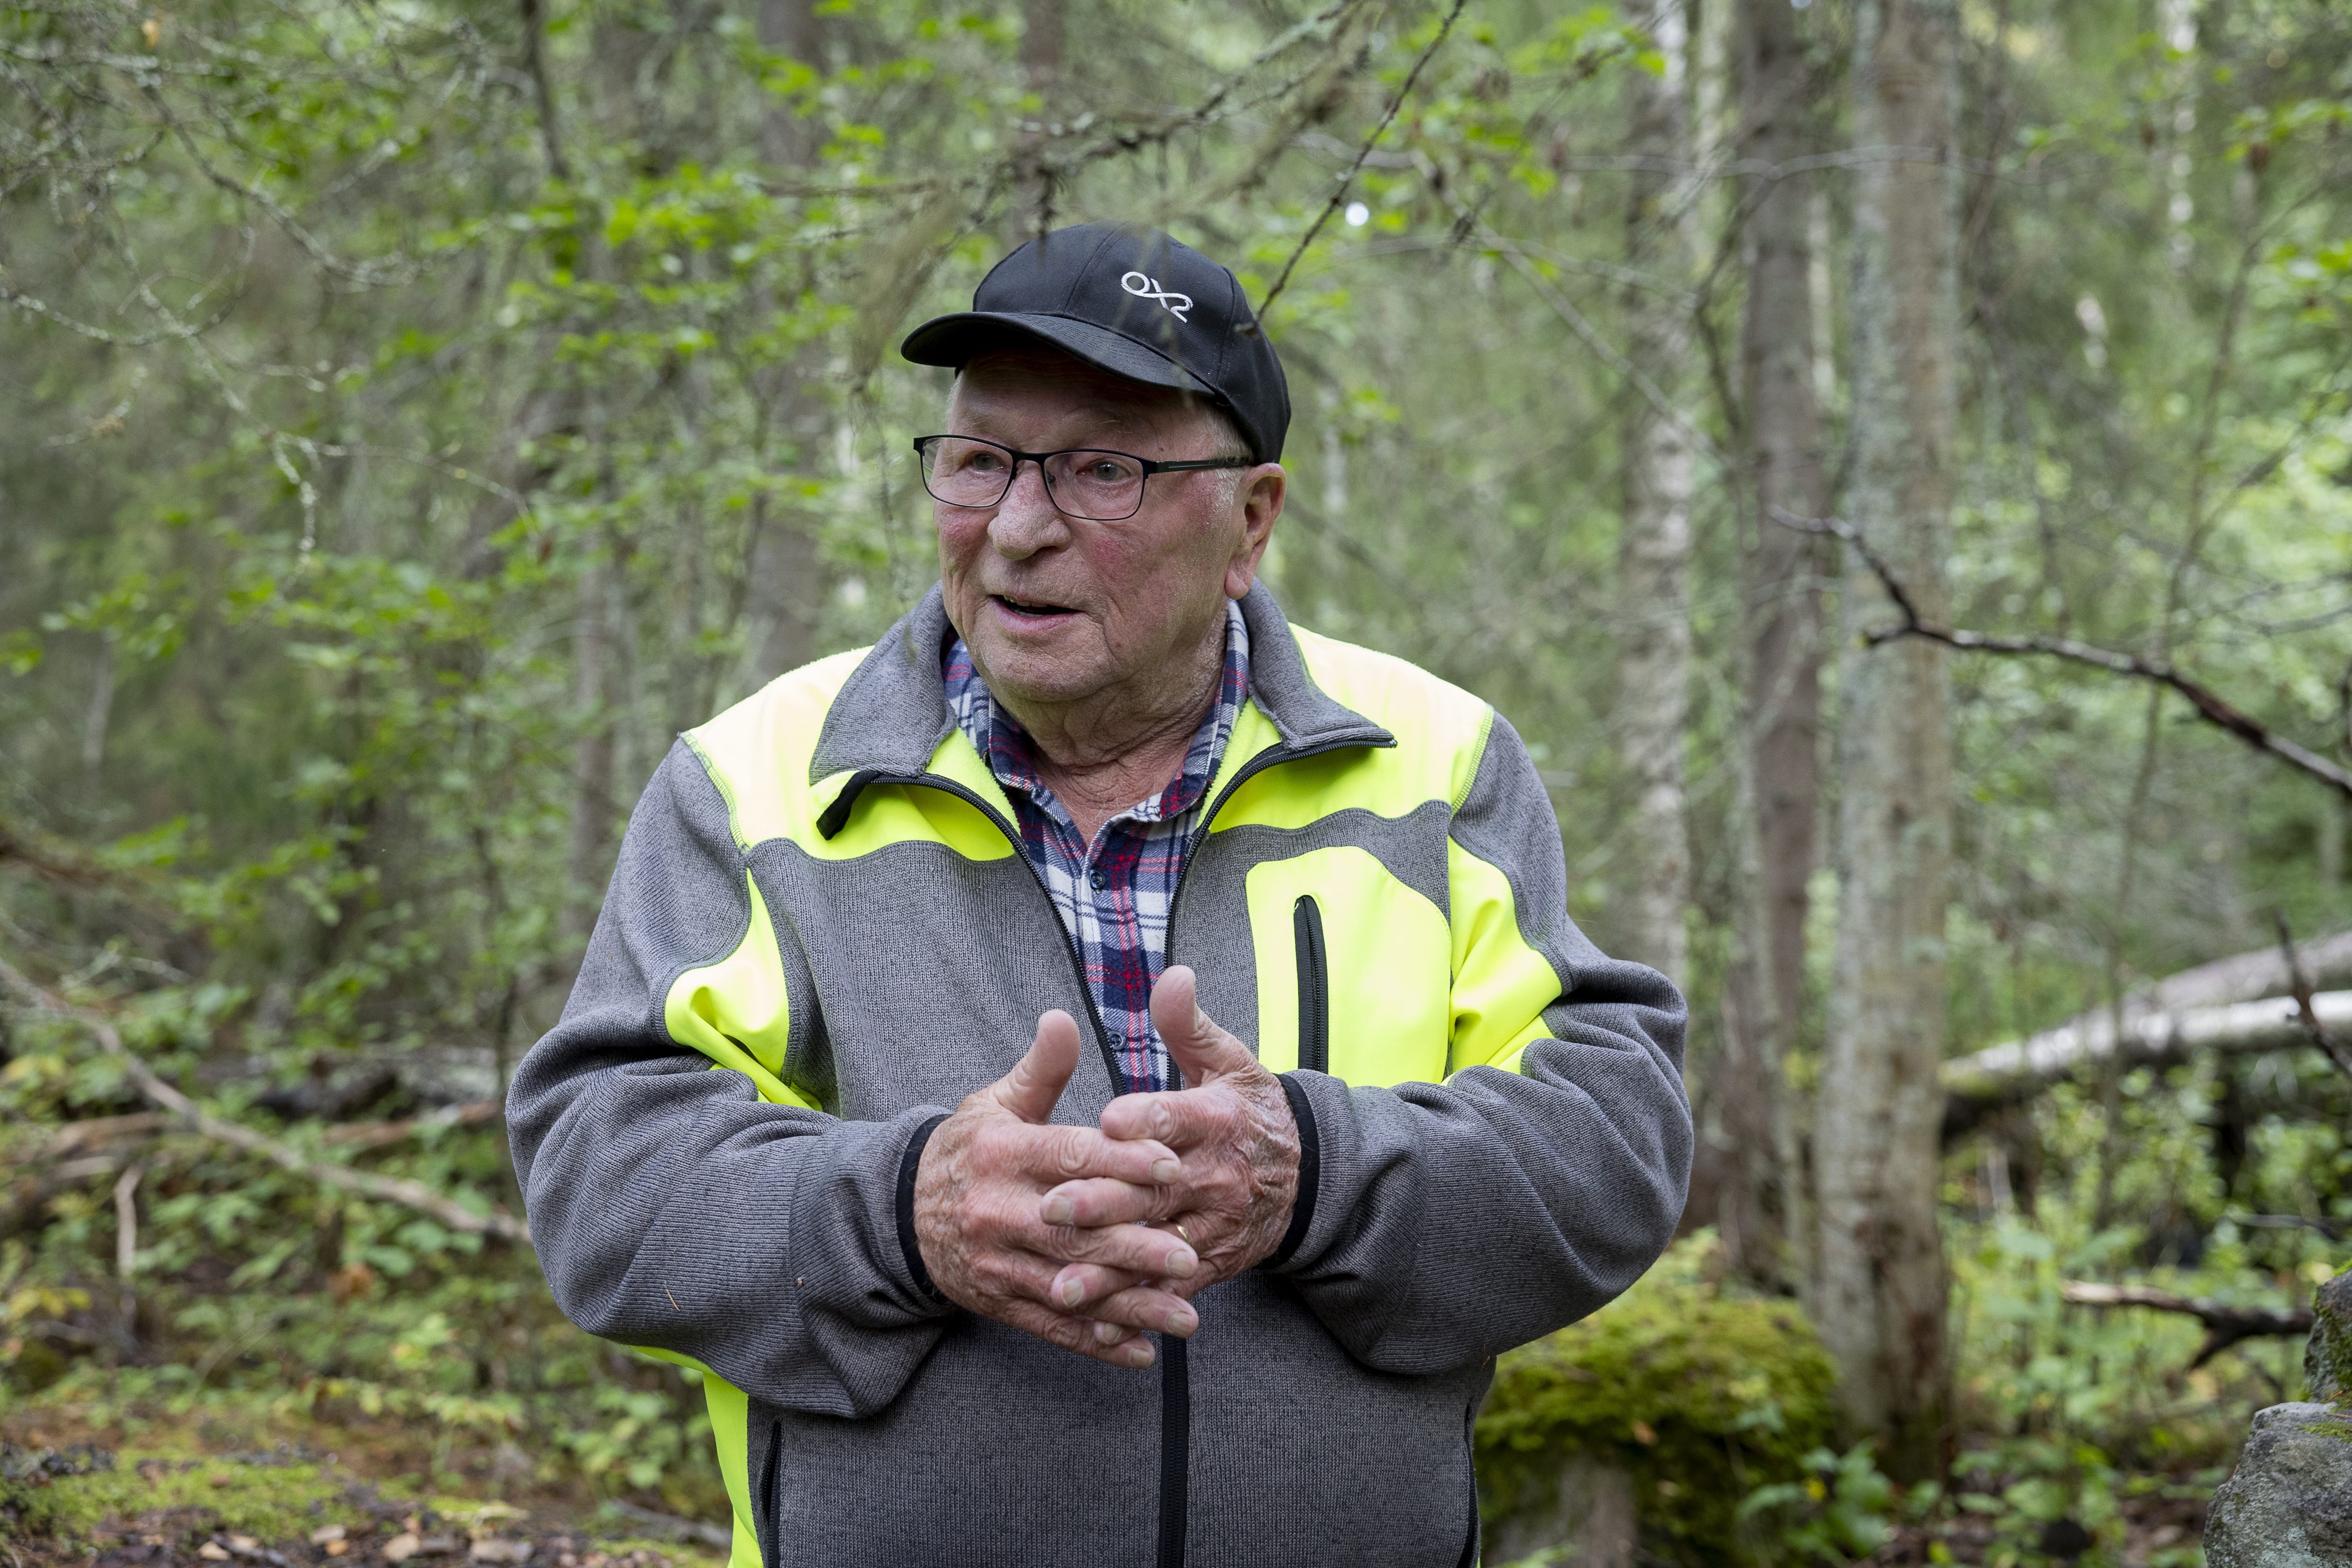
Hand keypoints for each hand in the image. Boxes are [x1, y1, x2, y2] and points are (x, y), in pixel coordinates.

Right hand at [913, 1008, 1203, 1367]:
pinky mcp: (996, 1298)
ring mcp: (996, 1260)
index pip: (1068, 1157)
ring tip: (1184, 1317)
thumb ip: (1040, 1070)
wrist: (898, 1213)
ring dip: (1128, 1305)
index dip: (1121, 1161)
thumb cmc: (967, 1150)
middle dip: (1135, 1246)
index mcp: (1003, 1152)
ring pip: (1069, 1285)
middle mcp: (997, 1209)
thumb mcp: (995, 1103)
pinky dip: (1093, 1341)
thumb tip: (1064, 1018)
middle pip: (1074, 1229)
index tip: (1172, 1165)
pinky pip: (1049, 1325)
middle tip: (1191, 1255)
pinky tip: (1139, 1352)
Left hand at [1036, 967, 1301, 1323]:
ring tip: (1063, 1286)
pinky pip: (1172, 1286)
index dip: (1144, 1119)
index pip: (1177, 1117)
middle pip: (1157, 1189)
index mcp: (1217, 1118)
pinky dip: (1136, 1305)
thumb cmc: (1249, 1108)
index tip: (1104, 1121)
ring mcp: (1214, 1223)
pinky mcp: (1212, 1261)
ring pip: (1157, 1246)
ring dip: (1110, 1269)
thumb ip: (1189, 1024)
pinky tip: (1095, 1322)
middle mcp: (1216, 1174)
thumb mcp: (1228, 1060)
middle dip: (1105, 1202)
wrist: (1308, 1174)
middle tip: (1051, 1209)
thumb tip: (1170, 974)